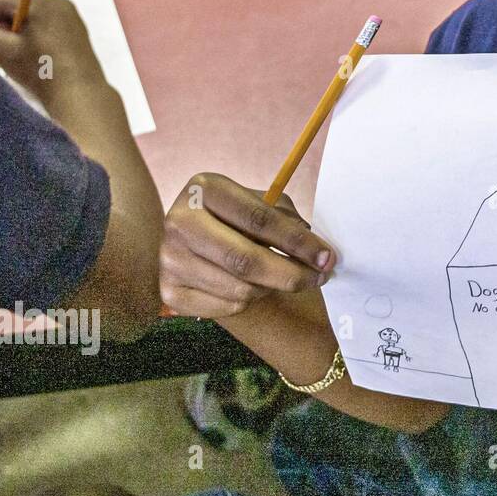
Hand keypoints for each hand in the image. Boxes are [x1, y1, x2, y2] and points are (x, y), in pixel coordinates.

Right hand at [0, 0, 107, 107]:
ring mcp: (71, 18)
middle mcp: (59, 4)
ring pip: (31, 20)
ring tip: (7, 52)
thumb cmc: (40, 71)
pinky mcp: (77, 33)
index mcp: (41, 3)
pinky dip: (31, 38)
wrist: (79, 95)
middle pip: (17, 9)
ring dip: (14, 32)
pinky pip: (46, 28)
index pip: (0, 0)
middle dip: (0, 25)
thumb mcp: (2, 50)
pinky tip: (25, 56)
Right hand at [160, 173, 336, 318]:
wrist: (200, 240)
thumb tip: (318, 253)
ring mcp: (168, 258)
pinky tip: (253, 285)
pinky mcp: (168, 291)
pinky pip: (226, 306)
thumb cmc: (241, 218)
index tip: (328, 257)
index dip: (298, 242)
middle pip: (246, 260)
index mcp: (205, 189)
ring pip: (240, 288)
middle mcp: (179, 222)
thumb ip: (288, 220)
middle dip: (292, 273)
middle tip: (321, 277)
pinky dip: (250, 301)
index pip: (259, 219)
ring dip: (272, 287)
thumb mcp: (262, 203)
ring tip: (281, 276)